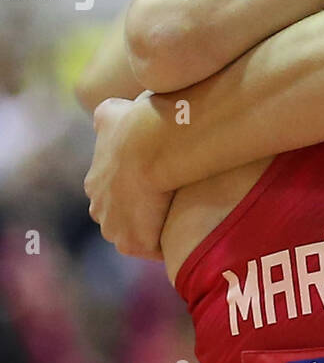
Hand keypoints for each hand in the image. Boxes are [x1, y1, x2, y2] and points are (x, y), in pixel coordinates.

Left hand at [83, 97, 172, 260]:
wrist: (151, 145)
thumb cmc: (137, 126)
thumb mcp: (112, 112)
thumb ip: (106, 115)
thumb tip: (107, 113)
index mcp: (96, 184)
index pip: (116, 196)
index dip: (137, 193)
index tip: (159, 186)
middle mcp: (100, 210)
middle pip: (123, 221)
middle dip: (143, 217)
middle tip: (172, 205)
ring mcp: (115, 230)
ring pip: (139, 236)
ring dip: (156, 231)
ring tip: (183, 220)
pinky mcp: (135, 243)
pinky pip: (156, 250)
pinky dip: (170, 243)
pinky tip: (188, 230)